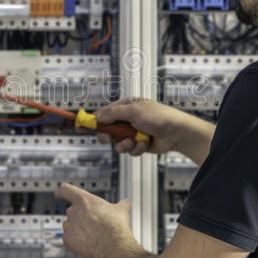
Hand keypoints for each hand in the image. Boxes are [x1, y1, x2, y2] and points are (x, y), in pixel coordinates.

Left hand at [54, 182, 134, 257]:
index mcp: (84, 200)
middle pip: (71, 210)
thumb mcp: (121, 210)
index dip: (62, 191)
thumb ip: (121, 203)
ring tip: (91, 236)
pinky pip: (68, 239)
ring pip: (69, 225)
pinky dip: (75, 241)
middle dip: (79, 217)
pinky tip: (87, 244)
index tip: (59, 193)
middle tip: (91, 224)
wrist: (113, 245)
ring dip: (77, 229)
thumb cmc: (116, 226)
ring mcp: (69, 225)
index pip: (66, 190)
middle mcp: (73, 211)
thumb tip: (127, 202)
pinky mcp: (67, 239)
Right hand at [90, 99, 209, 157]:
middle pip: (107, 130)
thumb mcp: (133, 112)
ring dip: (125, 144)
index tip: (80, 127)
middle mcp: (128, 119)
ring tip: (135, 141)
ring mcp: (133, 132)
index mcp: (125, 107)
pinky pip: (129, 150)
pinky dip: (135, 149)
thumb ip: (113, 114)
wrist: (178, 133)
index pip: (103, 113)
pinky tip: (144, 144)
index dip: (92, 120)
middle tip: (109, 138)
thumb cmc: (158, 117)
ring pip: (118, 143)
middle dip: (108, 136)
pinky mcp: (139, 144)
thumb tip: (97, 115)